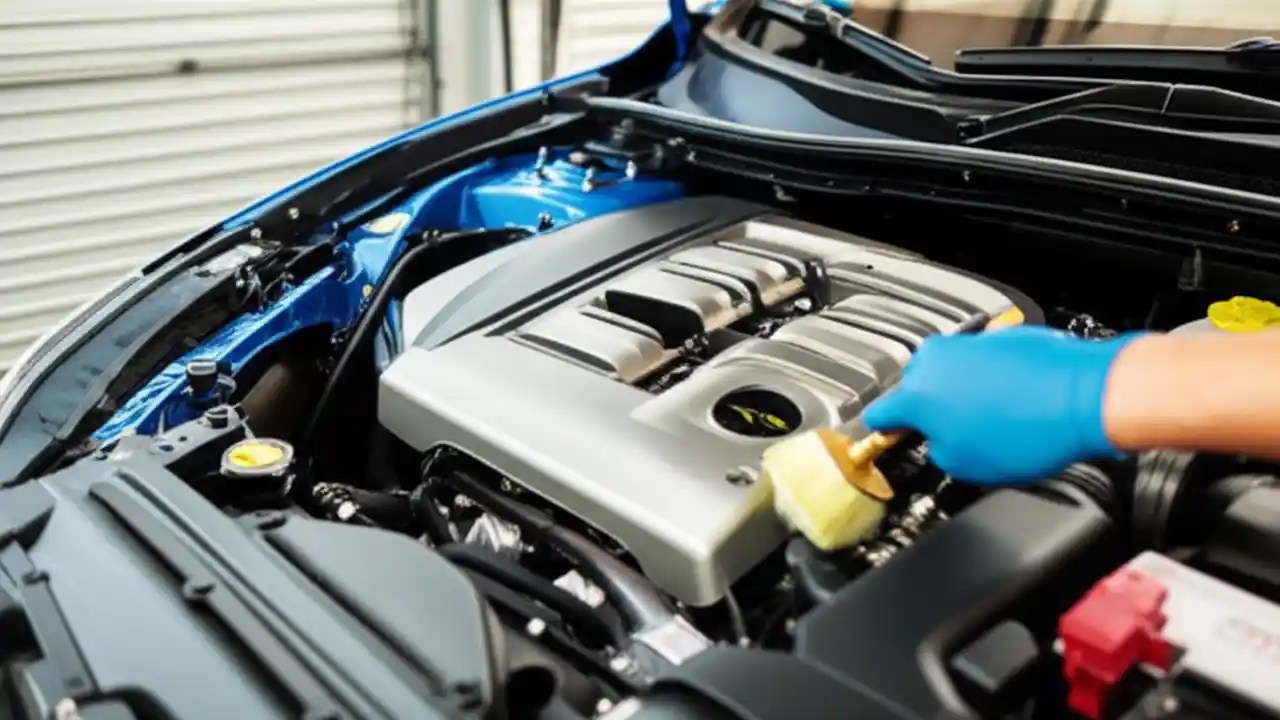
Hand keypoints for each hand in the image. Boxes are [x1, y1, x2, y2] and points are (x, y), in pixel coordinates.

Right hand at [862, 326, 1142, 483]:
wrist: (1084, 396)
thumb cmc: (1031, 430)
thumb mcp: (966, 464)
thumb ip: (938, 450)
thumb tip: (940, 442)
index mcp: (915, 394)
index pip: (878, 415)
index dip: (884, 435)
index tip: (889, 440)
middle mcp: (936, 360)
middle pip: (915, 390)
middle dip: (929, 412)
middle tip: (952, 436)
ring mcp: (968, 344)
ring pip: (949, 375)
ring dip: (961, 396)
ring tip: (990, 422)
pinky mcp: (1000, 338)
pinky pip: (981, 364)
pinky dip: (990, 383)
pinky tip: (1012, 405)